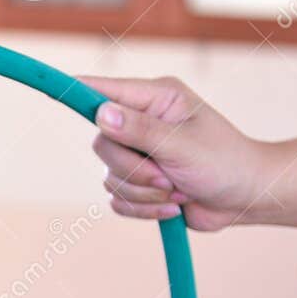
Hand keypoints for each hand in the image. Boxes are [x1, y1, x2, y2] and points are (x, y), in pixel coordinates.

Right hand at [84, 76, 267, 231]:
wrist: (246, 198)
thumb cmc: (226, 162)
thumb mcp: (184, 145)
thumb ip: (141, 130)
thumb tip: (100, 113)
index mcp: (156, 99)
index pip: (104, 91)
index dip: (75, 92)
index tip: (50, 89)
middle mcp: (142, 122)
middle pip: (102, 144)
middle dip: (134, 170)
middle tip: (166, 175)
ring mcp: (138, 153)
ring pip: (110, 177)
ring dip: (144, 192)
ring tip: (177, 190)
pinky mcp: (138, 182)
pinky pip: (117, 199)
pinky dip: (143, 208)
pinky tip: (172, 205)